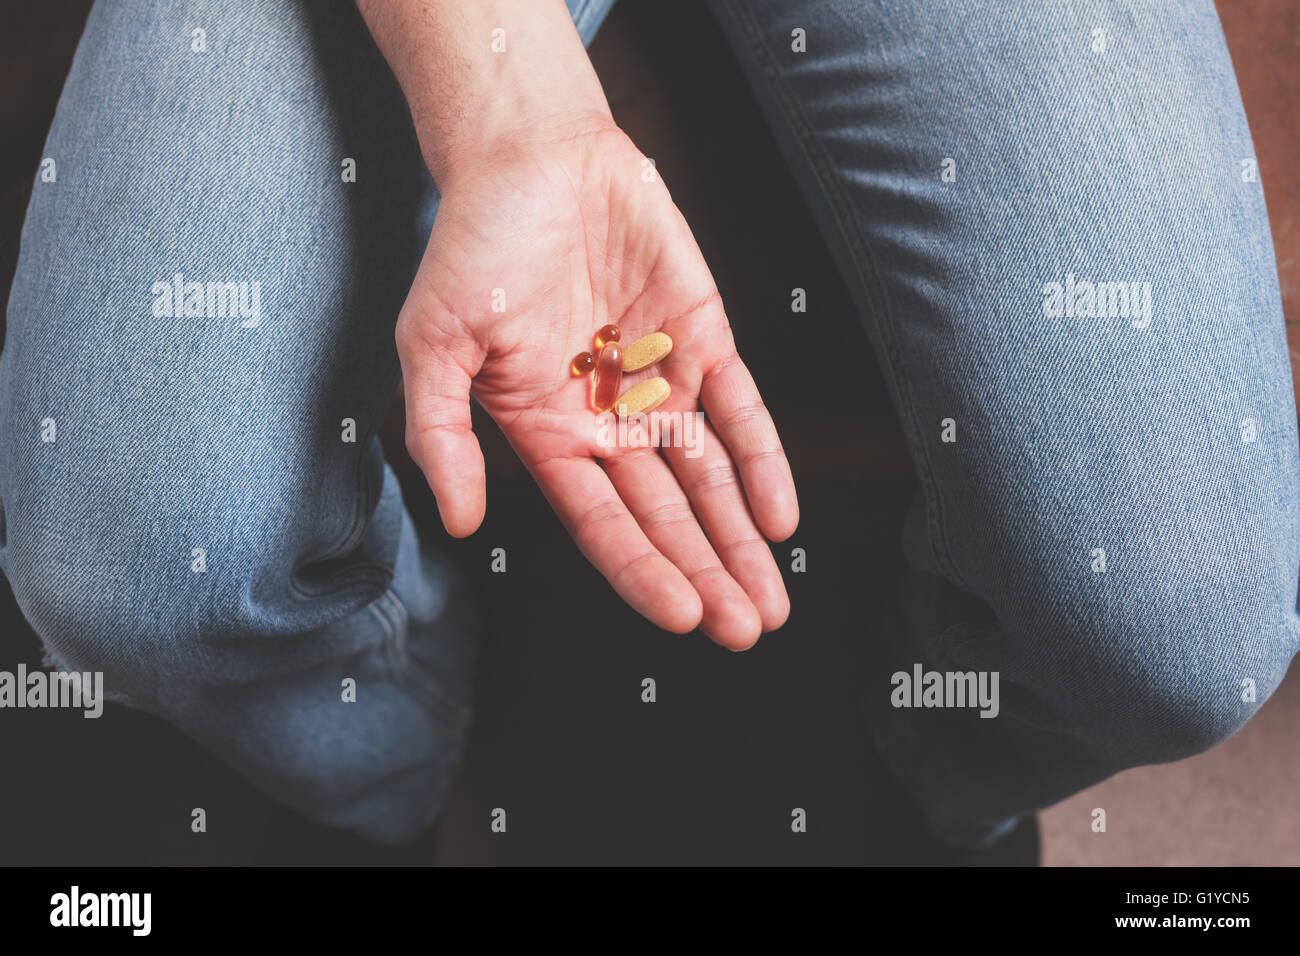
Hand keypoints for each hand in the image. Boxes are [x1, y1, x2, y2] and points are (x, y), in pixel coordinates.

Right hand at [396, 122, 797, 648]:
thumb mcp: (434, 344)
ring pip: (709, 478)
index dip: (643, 571)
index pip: (603, 523)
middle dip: (707, 575)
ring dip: (741, 539)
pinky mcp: (702, 339)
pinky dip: (763, 460)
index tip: (684, 617)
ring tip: (770, 600)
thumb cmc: (475, 247)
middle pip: (666, 516)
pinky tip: (780, 515)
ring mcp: (659, 384)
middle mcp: (609, 423)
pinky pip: (740, 409)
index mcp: (548, 436)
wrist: (532, 156)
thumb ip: (443, 432)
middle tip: (745, 629)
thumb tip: (458, 519)